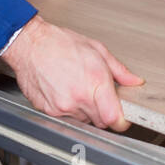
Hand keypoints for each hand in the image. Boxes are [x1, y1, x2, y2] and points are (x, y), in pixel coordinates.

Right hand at [1, 15, 143, 130]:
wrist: (30, 44)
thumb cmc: (60, 43)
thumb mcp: (96, 50)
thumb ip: (119, 70)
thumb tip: (134, 81)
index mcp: (94, 81)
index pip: (113, 118)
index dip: (121, 121)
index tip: (123, 118)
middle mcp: (78, 98)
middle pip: (100, 122)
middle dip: (104, 112)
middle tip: (98, 95)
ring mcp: (62, 107)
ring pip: (83, 120)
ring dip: (85, 109)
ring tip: (78, 87)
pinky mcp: (49, 110)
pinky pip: (66, 117)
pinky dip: (69, 108)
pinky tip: (64, 90)